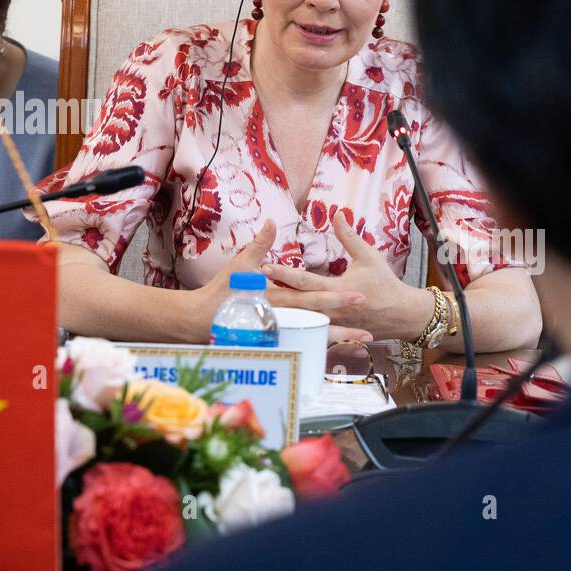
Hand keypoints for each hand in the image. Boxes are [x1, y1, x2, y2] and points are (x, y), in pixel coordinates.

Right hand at [183, 219, 373, 343]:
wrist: (200, 320)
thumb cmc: (220, 291)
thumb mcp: (240, 265)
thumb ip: (259, 245)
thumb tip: (271, 221)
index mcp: (278, 299)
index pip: (313, 298)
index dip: (337, 298)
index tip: (359, 296)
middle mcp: (282, 319)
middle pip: (319, 324)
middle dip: (345, 326)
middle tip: (370, 330)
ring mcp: (279, 333)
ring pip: (314, 339)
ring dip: (338, 340)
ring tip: (362, 342)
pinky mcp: (275, 340)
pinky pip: (302, 346)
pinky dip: (320, 347)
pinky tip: (338, 348)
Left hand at [262, 211, 431, 339]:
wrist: (401, 315)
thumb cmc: (385, 283)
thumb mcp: (369, 256)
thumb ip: (349, 237)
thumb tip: (337, 214)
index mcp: (338, 289)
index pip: (305, 281)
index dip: (284, 272)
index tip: (264, 264)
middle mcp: (332, 309)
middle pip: (296, 302)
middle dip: (272, 293)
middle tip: (250, 285)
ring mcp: (331, 324)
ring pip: (300, 320)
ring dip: (279, 312)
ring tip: (255, 304)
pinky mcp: (334, 332)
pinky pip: (310, 332)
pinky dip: (294, 328)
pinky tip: (276, 324)